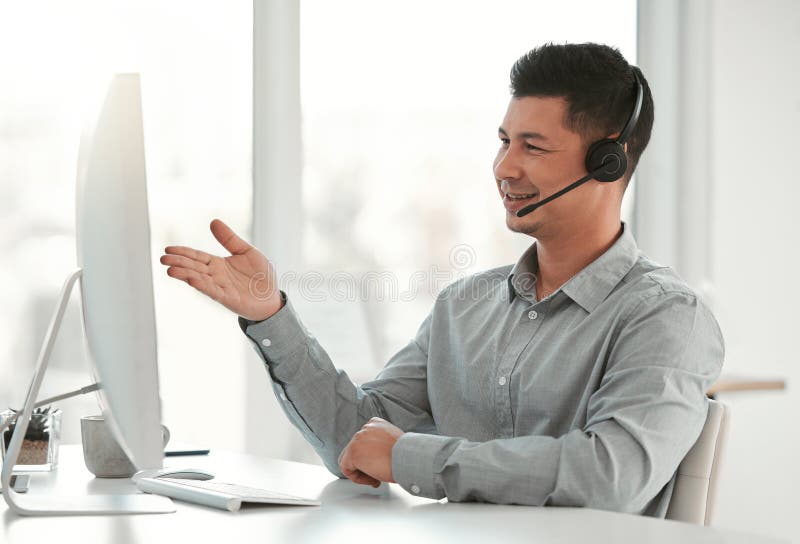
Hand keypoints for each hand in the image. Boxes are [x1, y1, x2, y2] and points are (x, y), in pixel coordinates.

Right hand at [160, 219, 282, 320]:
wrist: (272, 298)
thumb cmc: (260, 276)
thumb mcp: (246, 251)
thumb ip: (229, 239)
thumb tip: (213, 221)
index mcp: (218, 264)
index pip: (197, 256)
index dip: (183, 252)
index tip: (167, 248)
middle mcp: (216, 276)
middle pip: (194, 267)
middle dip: (179, 263)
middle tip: (163, 259)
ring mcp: (221, 287)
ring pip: (200, 280)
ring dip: (185, 275)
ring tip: (171, 270)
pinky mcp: (229, 298)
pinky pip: (214, 291)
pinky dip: (203, 286)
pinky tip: (192, 280)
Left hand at [338, 417, 403, 487]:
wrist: (410, 459)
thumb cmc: (407, 455)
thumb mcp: (394, 442)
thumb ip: (381, 444)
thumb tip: (376, 456)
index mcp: (375, 423)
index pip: (363, 441)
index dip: (370, 456)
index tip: (380, 464)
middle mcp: (365, 428)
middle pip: (355, 450)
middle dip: (365, 464)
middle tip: (377, 474)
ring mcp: (357, 439)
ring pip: (348, 459)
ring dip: (361, 471)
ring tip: (376, 477)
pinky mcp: (353, 452)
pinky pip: (346, 468)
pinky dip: (357, 477)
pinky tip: (373, 479)